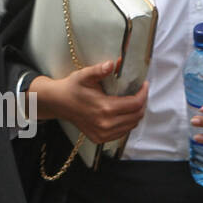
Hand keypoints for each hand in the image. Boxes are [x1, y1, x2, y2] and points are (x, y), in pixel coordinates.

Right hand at [32, 60, 148, 143]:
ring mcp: (103, 133)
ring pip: (131, 125)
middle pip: (137, 116)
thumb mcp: (84, 75)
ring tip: (133, 101)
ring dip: (136, 113)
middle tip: (140, 92)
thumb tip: (113, 63)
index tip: (144, 85)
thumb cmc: (72, 87)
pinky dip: (127, 123)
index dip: (143, 94)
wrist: (58, 102)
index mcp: (104, 108)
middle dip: (142, 103)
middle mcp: (105, 124)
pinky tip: (123, 113)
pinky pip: (122, 132)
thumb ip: (100, 70)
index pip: (135, 104)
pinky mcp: (100, 138)